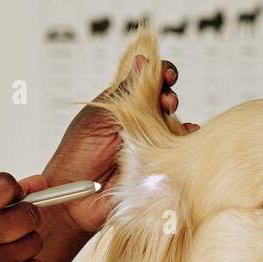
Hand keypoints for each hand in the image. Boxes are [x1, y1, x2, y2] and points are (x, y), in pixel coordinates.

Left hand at [42, 56, 197, 233]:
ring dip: (178, 115)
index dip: (159, 74)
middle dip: (169, 94)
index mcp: (122, 106)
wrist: (75, 199)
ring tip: (169, 116)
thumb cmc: (77, 157)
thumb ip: (123, 92)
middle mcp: (140, 122)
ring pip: (176, 121)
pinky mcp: (160, 164)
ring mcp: (152, 142)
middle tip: (165, 100)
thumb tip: (142, 62)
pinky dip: (187, 140)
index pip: (147, 81)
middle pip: (166, 98)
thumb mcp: (98, 118)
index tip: (164, 75)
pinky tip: (185, 135)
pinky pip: (182, 149)